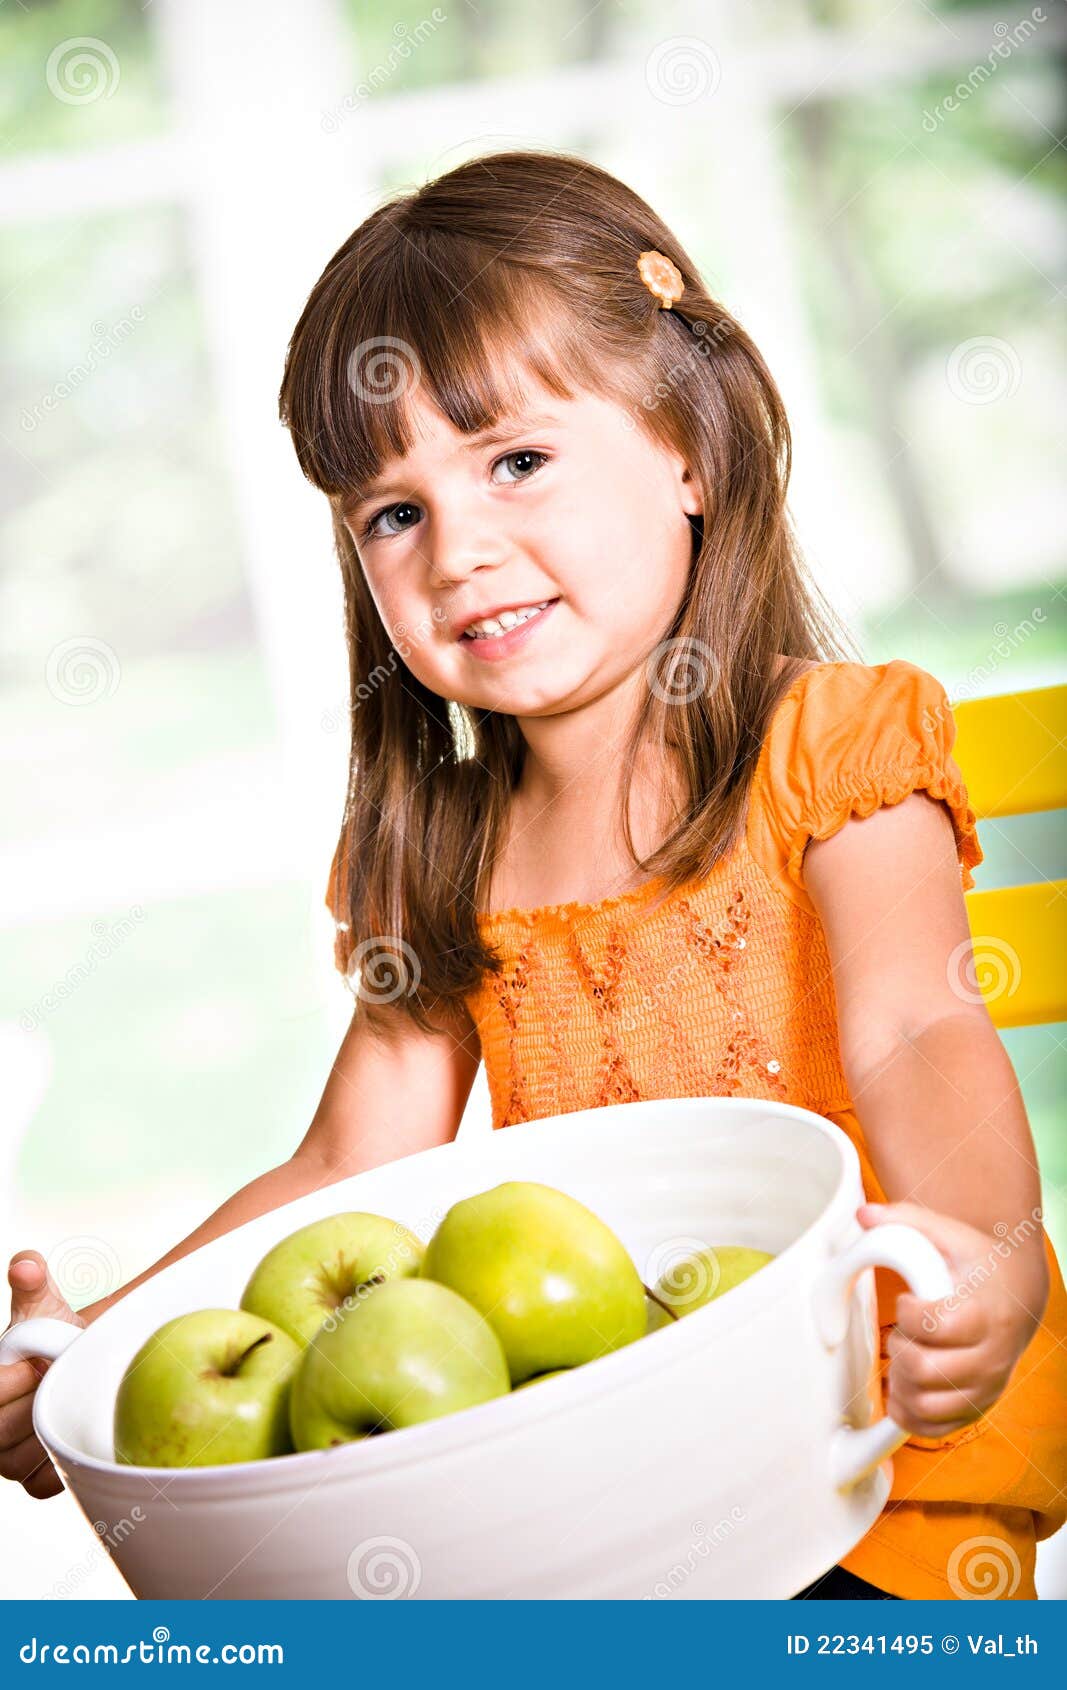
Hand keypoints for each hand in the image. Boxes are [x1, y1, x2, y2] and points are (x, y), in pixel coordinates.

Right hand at [0, 1251, 84, 1498]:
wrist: (75, 1361)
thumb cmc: (51, 1332)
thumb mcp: (43, 1302)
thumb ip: (30, 1280)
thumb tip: (26, 1266)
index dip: (8, 1383)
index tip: (37, 1363)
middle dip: (33, 1404)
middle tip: (60, 1380)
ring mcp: (8, 1462)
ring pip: (18, 1464)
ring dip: (49, 1431)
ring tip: (70, 1399)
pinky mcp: (36, 1481)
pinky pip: (42, 1483)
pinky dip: (61, 1459)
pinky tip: (74, 1427)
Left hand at [857, 1201, 1047, 1440]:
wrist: (1016, 1296)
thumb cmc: (977, 1264)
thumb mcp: (947, 1233)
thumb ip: (905, 1220)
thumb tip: (863, 1214)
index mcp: (986, 1313)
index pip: (938, 1326)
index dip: (909, 1314)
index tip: (908, 1302)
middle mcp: (991, 1357)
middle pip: (926, 1370)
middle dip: (900, 1348)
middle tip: (902, 1332)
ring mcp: (985, 1387)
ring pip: (926, 1404)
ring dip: (900, 1380)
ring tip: (904, 1354)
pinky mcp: (976, 1408)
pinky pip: (933, 1428)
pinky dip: (907, 1413)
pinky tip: (902, 1385)